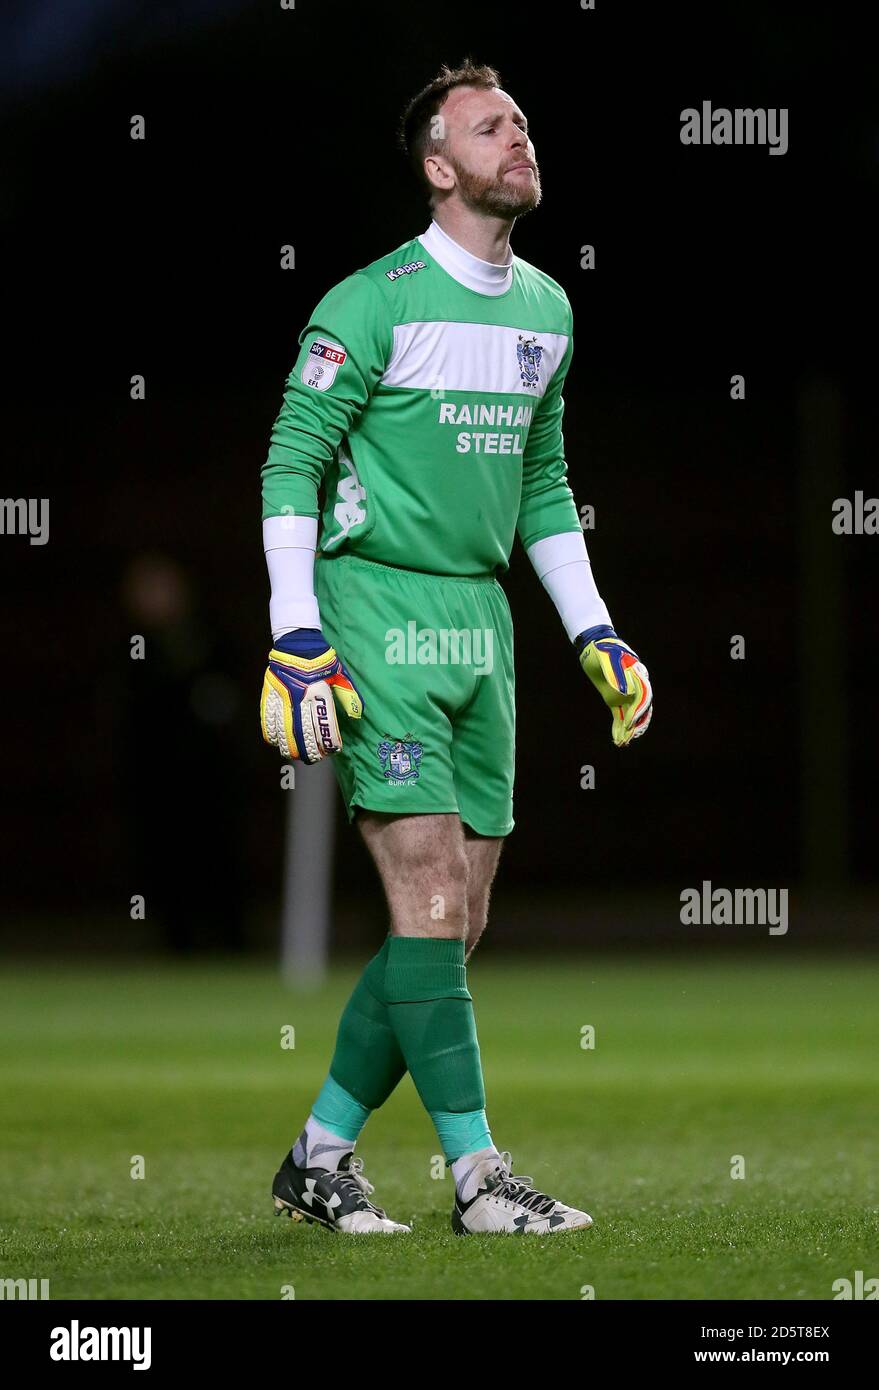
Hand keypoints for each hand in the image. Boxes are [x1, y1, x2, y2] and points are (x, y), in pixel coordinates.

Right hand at [260, 628, 362, 762]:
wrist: (297, 642)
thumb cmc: (322, 660)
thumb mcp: (340, 674)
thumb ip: (348, 695)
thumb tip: (356, 715)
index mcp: (318, 694)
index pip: (323, 726)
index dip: (328, 742)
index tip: (332, 750)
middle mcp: (299, 698)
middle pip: (301, 734)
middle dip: (307, 751)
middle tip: (313, 759)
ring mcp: (282, 698)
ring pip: (282, 731)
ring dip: (288, 747)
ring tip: (294, 755)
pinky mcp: (270, 695)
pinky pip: (267, 720)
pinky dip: (271, 734)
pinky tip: (276, 742)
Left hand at [576, 624, 652, 747]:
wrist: (593, 644)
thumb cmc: (601, 649)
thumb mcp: (606, 657)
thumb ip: (615, 673)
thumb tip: (626, 693)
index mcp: (637, 674)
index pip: (643, 695)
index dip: (638, 710)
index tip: (629, 722)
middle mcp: (635, 685)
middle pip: (641, 708)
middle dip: (635, 724)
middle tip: (628, 737)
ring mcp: (626, 693)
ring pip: (631, 714)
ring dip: (628, 730)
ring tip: (623, 743)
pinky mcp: (615, 699)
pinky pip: (619, 715)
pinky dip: (618, 727)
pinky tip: (617, 740)